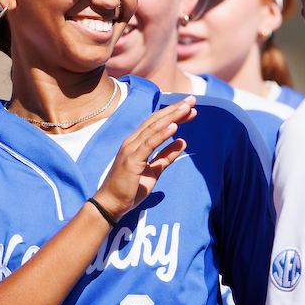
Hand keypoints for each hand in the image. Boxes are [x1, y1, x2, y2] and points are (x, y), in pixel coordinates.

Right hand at [94, 98, 195, 220]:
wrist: (112, 204)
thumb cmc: (130, 189)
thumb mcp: (154, 170)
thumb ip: (166, 156)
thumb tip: (182, 142)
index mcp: (137, 143)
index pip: (156, 123)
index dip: (173, 113)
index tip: (190, 107)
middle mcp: (132, 142)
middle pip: (156, 121)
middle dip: (175, 109)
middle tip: (192, 100)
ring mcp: (131, 149)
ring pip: (153, 128)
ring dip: (172, 117)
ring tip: (187, 108)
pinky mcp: (132, 160)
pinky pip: (149, 144)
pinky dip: (162, 134)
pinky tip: (174, 127)